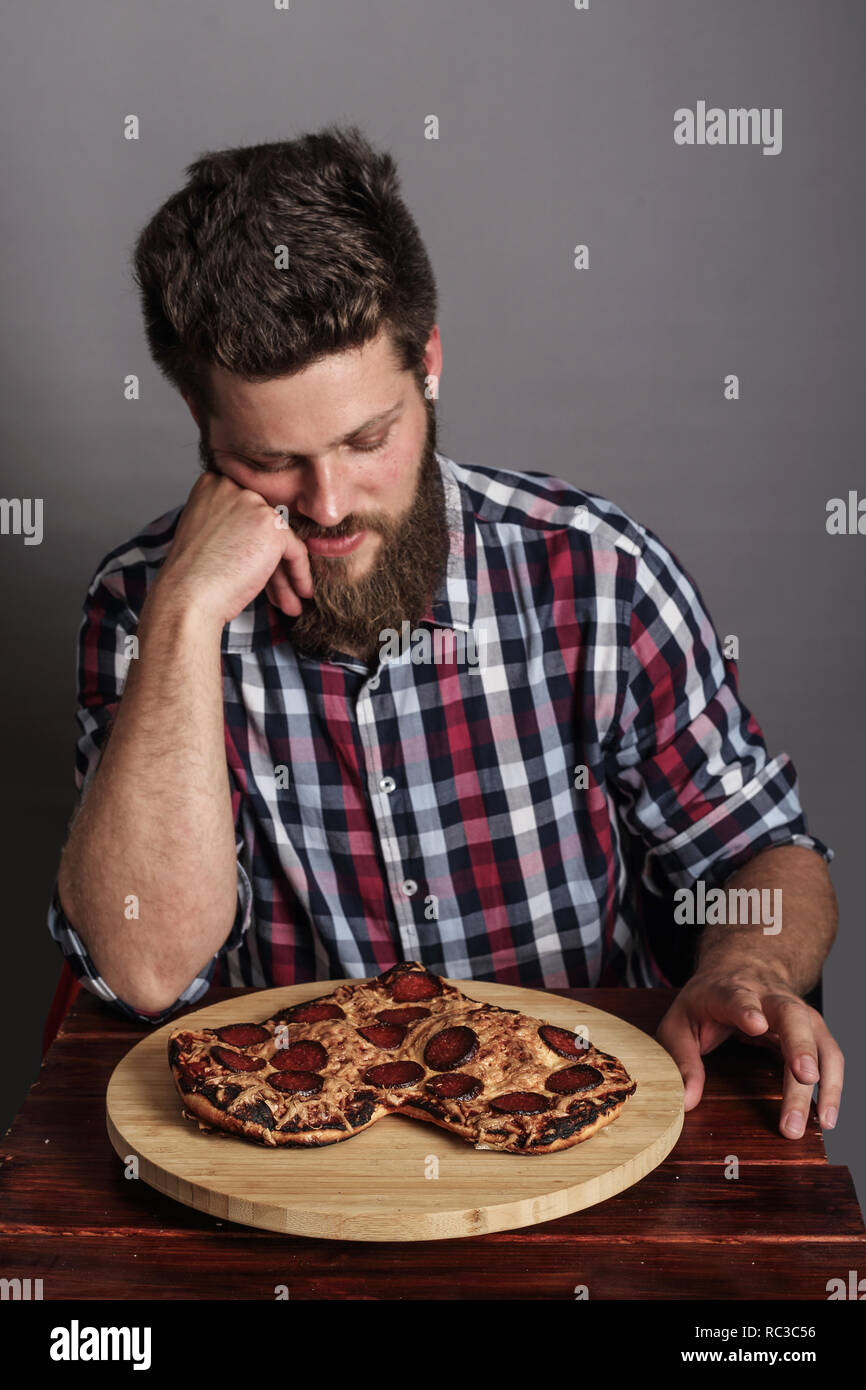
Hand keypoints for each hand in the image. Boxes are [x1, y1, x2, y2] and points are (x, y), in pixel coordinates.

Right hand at [152, 472, 313, 625]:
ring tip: (289, 601)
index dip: (254, 541)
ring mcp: (253, 504)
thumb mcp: (207, 535)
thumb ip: (232, 524)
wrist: (186, 596)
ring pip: (281, 540)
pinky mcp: (272, 526)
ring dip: (285, 574)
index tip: (257, 566)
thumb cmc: (192, 576)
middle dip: (272, 560)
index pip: (246, 510)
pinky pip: (296, 551)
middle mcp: (233, 486)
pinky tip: (299, 596)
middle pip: (265, 524)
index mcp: (212, 485)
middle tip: (277, 590)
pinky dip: (299, 575)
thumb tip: (262, 536)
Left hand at [655, 966, 843, 1138]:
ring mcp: (797, 1012)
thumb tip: (687, 1101)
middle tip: (805, 1076)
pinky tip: (826, 1117)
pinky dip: (833, 1087)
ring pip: (817, 1039)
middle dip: (800, 1045)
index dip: (747, 1009)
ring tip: (819, 1120)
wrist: (741, 969)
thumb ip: (682, 1060)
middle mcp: (770, 998)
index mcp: (730, 991)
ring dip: (823, 1080)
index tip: (756, 1024)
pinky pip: (830, 1057)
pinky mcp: (813, 1029)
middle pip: (791, 1016)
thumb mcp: (679, 1023)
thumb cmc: (707, 1001)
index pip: (738, 997)